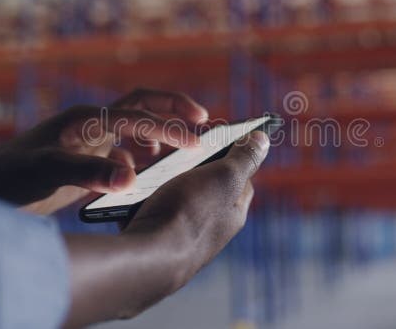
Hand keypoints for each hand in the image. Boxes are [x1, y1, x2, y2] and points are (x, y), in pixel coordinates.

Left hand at [0, 88, 207, 213]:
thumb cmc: (8, 181)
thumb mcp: (49, 175)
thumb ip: (91, 173)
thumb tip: (132, 175)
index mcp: (86, 120)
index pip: (139, 115)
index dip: (171, 127)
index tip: (199, 142)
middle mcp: (89, 124)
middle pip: (142, 105)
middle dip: (174, 111)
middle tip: (206, 123)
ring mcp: (84, 139)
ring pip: (133, 127)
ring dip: (160, 133)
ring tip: (186, 147)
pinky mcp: (80, 158)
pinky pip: (120, 149)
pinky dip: (138, 156)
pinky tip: (142, 172)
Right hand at [63, 131, 269, 326]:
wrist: (148, 259)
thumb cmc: (189, 213)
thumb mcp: (224, 176)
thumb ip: (244, 158)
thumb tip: (263, 141)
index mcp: (233, 213)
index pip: (239, 177)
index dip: (229, 153)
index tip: (213, 137)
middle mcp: (211, 230)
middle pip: (205, 188)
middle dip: (190, 168)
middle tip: (175, 152)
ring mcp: (181, 238)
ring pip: (173, 200)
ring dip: (162, 184)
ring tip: (151, 170)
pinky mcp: (153, 243)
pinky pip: (149, 214)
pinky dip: (143, 202)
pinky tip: (133, 195)